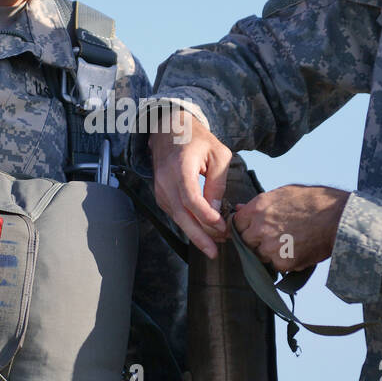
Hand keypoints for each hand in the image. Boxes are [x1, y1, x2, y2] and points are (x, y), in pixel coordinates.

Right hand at [149, 111, 231, 258]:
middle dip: (199, 237)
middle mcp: (165, 180)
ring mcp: (160, 188)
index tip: (222, 226)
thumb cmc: (196, 138)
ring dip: (195, 233)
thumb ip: (218, 182)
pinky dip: (187, 225)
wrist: (169, 128)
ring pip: (176, 218)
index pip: (191, 199)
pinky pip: (173, 214)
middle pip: (180, 215)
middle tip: (214, 252)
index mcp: (180, 167)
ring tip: (214, 244)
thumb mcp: (218, 154)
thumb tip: (217, 209)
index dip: (206, 217)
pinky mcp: (160, 194)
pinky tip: (202, 232)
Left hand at [233, 184, 349, 272]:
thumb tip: (239, 208)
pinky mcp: (283, 262)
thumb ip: (259, 204)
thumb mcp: (284, 193)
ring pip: (259, 256)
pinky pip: (276, 266)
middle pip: (245, 242)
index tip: (253, 229)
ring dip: (270, 253)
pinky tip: (298, 250)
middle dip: (256, 241)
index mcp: (257, 208)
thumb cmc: (314, 202)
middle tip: (275, 237)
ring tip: (289, 242)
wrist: (338, 217)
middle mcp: (259, 228)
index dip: (245, 227)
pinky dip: (285, 261)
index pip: (236, 223)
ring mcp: (270, 247)